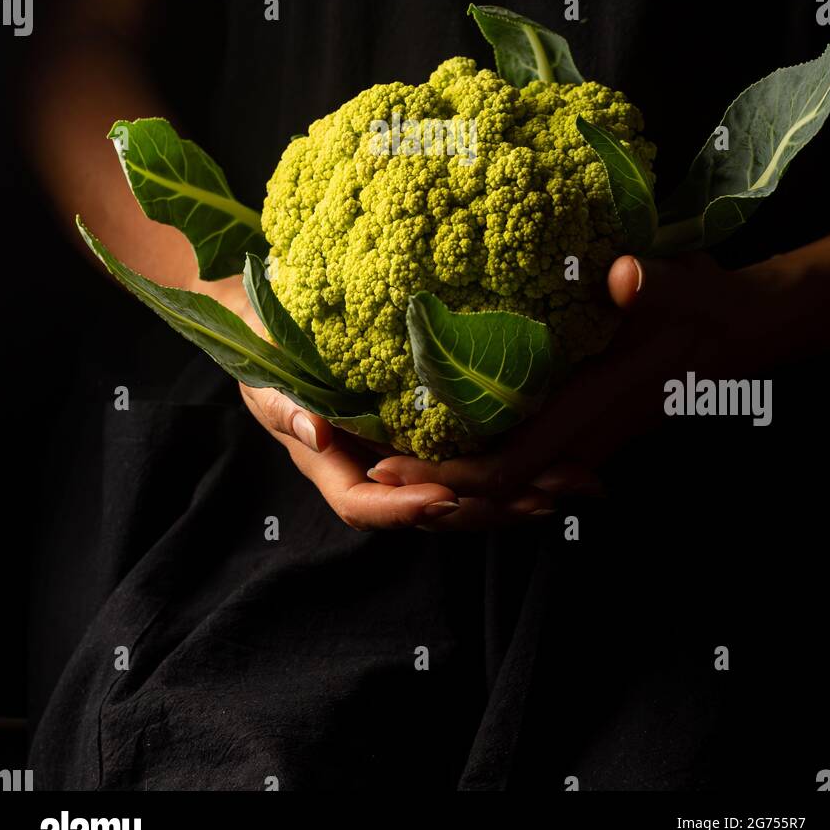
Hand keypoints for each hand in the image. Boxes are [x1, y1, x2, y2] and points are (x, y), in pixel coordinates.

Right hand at [202, 273, 558, 530]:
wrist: (269, 318)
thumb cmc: (260, 339)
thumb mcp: (262, 368)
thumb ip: (285, 405)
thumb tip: (318, 434)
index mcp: (329, 461)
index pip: (364, 505)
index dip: (403, 509)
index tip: (444, 498)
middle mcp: (371, 468)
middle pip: (429, 511)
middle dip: (486, 511)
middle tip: (541, 500)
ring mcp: (403, 453)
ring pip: (460, 492)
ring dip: (514, 495)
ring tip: (568, 487)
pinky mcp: (429, 430)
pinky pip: (471, 459)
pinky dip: (515, 465)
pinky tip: (561, 457)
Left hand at [366, 250, 791, 524]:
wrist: (742, 332)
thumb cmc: (705, 310)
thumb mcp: (683, 289)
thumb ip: (656, 286)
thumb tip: (626, 276)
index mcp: (591, 412)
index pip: (507, 465)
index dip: (446, 479)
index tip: (389, 471)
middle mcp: (583, 438)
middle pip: (496, 492)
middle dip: (433, 493)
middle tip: (369, 475)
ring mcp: (586, 440)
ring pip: (511, 487)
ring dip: (455, 487)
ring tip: (395, 472)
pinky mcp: (589, 429)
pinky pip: (526, 467)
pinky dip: (483, 471)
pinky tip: (450, 451)